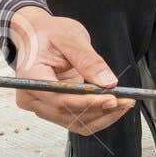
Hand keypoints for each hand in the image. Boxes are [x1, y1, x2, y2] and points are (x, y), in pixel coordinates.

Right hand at [8, 6, 134, 134]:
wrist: (38, 36)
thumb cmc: (49, 34)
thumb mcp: (70, 38)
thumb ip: (88, 60)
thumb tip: (107, 82)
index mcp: (30, 76)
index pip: (58, 98)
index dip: (86, 102)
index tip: (111, 99)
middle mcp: (31, 96)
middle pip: (67, 113)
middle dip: (99, 109)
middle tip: (125, 99)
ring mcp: (41, 106)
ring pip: (74, 122)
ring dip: (101, 116)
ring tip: (123, 101)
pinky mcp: (53, 110)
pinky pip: (76, 121)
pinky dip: (96, 116)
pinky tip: (112, 106)